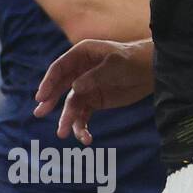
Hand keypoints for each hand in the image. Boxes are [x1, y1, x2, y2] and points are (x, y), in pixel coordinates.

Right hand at [33, 39, 152, 144]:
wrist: (152, 71)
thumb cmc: (132, 60)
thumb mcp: (114, 65)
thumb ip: (94, 77)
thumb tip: (75, 88)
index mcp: (80, 55)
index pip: (59, 69)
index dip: (49, 82)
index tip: (41, 97)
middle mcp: (79, 71)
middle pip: (59, 87)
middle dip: (50, 101)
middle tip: (39, 113)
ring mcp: (86, 87)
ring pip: (71, 105)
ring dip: (68, 119)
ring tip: (63, 134)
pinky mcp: (95, 101)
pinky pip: (83, 115)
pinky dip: (82, 126)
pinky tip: (85, 138)